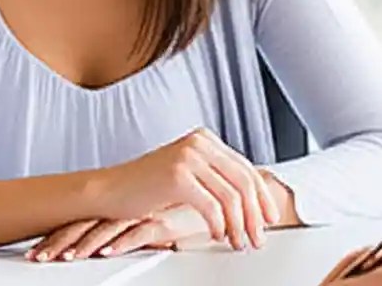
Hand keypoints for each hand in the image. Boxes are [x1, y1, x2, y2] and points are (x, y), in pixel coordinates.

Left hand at [26, 204, 210, 261]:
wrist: (217, 197)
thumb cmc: (187, 211)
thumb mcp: (152, 223)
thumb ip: (134, 231)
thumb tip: (114, 246)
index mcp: (119, 208)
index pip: (81, 222)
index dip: (59, 235)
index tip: (38, 250)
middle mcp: (127, 209)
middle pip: (85, 226)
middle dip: (58, 242)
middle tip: (37, 257)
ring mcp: (143, 214)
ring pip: (106, 231)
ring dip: (83, 246)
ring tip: (63, 258)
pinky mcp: (164, 221)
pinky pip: (139, 233)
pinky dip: (122, 244)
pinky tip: (106, 252)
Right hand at [91, 127, 278, 250]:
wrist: (111, 190)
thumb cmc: (147, 187)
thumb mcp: (187, 175)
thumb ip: (214, 178)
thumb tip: (250, 203)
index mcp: (205, 139)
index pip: (246, 168)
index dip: (262, 196)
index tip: (270, 218)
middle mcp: (199, 143)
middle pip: (244, 181)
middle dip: (256, 215)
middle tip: (259, 238)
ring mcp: (188, 157)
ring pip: (231, 196)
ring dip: (240, 225)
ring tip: (240, 242)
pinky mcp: (178, 176)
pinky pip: (211, 206)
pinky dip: (219, 225)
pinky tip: (217, 235)